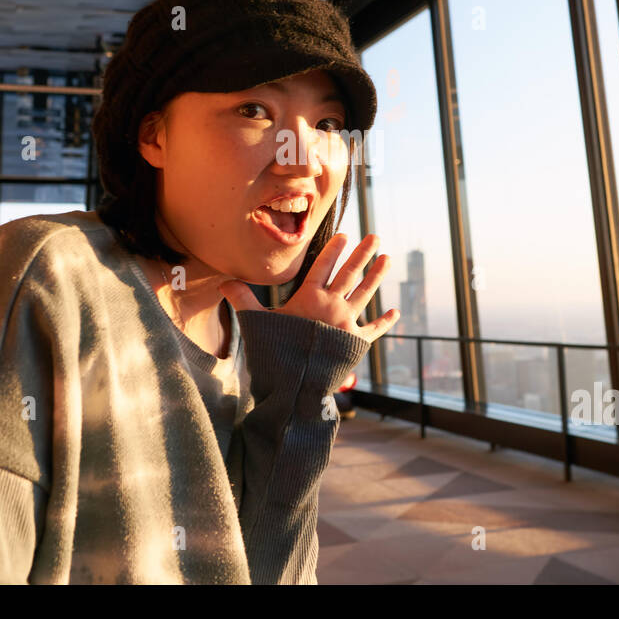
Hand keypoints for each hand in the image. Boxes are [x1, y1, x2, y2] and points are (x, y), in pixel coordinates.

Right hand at [220, 233, 400, 344]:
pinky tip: (395, 311)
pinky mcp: (357, 342)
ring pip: (365, 292)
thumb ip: (243, 300)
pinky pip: (374, 329)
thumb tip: (223, 282)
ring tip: (387, 258)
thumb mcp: (256, 323)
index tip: (345, 234)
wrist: (295, 384)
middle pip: (350, 273)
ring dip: (377, 275)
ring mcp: (347, 322)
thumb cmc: (274, 351)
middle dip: (363, 254)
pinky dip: (385, 321)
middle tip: (375, 237)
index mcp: (309, 297)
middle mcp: (332, 305)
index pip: (323, 266)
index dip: (334, 249)